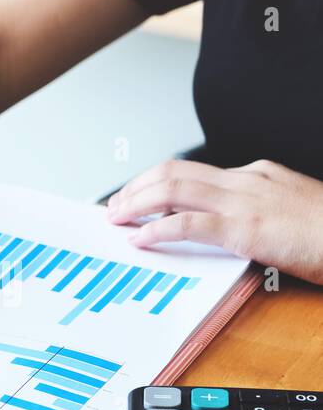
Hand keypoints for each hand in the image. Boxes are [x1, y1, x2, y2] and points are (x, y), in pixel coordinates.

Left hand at [107, 158, 322, 283]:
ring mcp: (244, 202)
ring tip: (117, 218)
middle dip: (137, 187)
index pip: (194, 171)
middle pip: (173, 172)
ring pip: (171, 190)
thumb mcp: (294, 210)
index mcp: (256, 175)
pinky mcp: (245, 228)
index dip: (158, 182)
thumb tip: (229, 225)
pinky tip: (140, 238)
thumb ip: (261, 211)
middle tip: (115, 206)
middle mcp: (245, 181)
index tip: (138, 196)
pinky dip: (156, 229)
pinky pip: (187, 224)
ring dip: (136, 203)